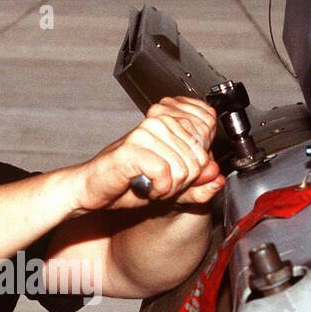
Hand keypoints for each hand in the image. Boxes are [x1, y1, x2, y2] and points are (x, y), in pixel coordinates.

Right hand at [74, 96, 224, 211]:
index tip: (175, 171)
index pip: (207, 138)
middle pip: (198, 159)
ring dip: (169, 187)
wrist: (93, 190)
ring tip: (150, 184)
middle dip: (183, 182)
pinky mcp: (133, 149)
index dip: (198, 165)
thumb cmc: (127, 183)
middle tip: (160, 183)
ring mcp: (145, 132)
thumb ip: (198, 184)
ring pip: (184, 169)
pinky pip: (166, 174)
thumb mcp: (172, 187)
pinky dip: (158, 190)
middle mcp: (159, 121)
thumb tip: (217, 177)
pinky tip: (145, 187)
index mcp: (170, 121)